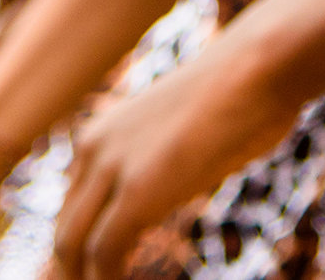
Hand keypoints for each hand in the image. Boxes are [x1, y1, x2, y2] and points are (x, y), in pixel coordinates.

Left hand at [53, 42, 300, 279]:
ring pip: (72, 247)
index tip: (98, 277)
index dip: (82, 251)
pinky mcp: (136, 191)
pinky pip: (104, 256)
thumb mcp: (185, 133)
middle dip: (75, 272)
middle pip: (66, 231)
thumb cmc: (241, 94)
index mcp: (101, 135)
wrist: (258, 65)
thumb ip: (165, 162)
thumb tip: (176, 180)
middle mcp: (93, 148)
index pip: (73, 209)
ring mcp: (110, 168)